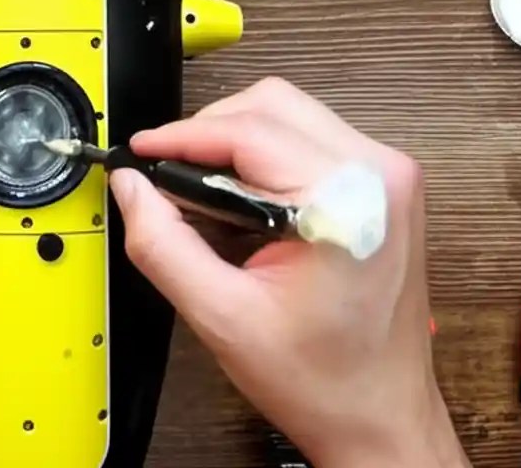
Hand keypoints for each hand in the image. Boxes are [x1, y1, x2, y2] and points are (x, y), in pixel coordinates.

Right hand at [109, 78, 468, 467]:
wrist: (381, 416)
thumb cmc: (324, 379)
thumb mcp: (221, 315)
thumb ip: (163, 244)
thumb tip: (131, 188)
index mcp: (349, 198)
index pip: (248, 131)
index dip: (181, 137)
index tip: (140, 152)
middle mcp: (380, 173)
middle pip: (271, 105)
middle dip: (208, 132)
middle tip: (166, 173)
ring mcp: (389, 175)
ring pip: (290, 114)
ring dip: (236, 140)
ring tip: (201, 192)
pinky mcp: (384, 186)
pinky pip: (311, 140)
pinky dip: (265, 156)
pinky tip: (241, 200)